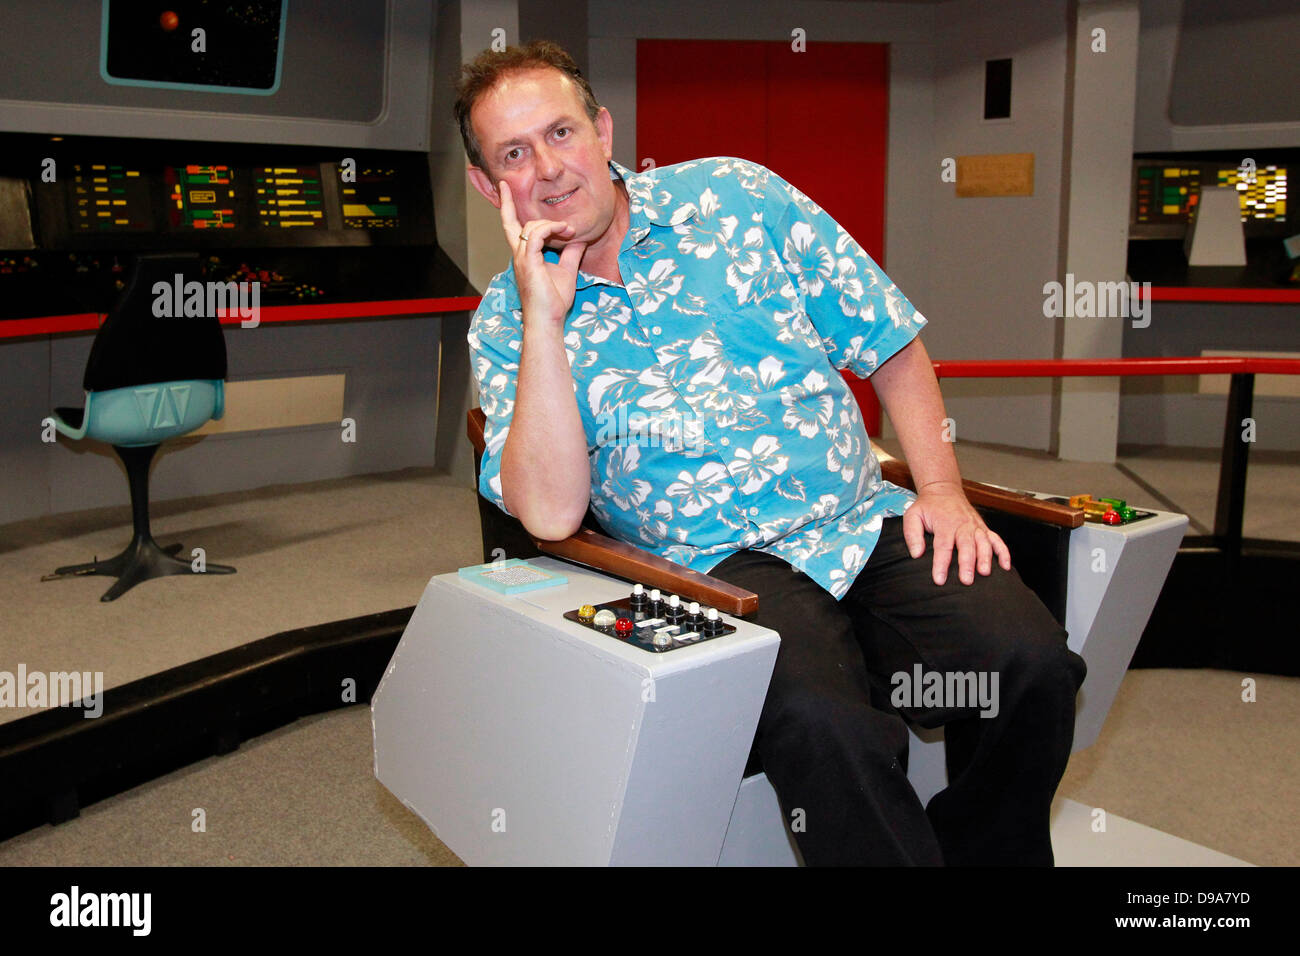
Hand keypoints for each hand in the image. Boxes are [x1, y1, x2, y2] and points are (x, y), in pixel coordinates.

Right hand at [498, 180, 586, 324]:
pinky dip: (550, 228)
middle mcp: (520, 254)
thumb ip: (572, 253)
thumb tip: (580, 238)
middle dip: (507, 203)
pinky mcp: (529, 261)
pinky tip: (565, 231)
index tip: (507, 191)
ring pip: (530, 226)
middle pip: (509, 223)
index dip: (510, 209)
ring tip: (570, 230)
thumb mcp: (567, 271)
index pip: (515, 228)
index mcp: (525, 255)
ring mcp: (522, 257)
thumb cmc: (554, 301)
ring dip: (552, 223)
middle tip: (506, 184)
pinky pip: (535, 235)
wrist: (548, 320)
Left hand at [902, 481, 1011, 585]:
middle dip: (967, 563)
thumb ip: (912, 534)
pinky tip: (1005, 566)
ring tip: (985, 573)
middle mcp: (962, 525)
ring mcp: (975, 526)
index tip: (939, 579)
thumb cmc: (927, 506)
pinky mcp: (983, 528)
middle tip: (966, 580)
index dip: (941, 564)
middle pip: (966, 546)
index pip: (943, 546)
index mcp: (945, 523)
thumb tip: (916, 554)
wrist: (943, 490)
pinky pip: (996, 540)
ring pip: (983, 543)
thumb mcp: (913, 516)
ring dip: (985, 558)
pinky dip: (1003, 552)